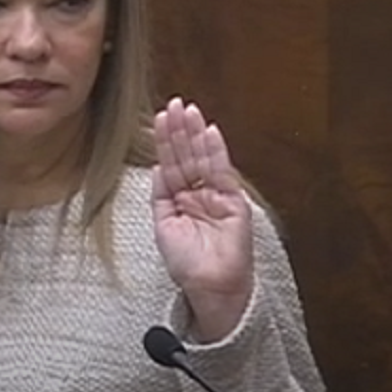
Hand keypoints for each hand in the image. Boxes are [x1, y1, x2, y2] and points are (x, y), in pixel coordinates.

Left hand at [151, 97, 253, 342]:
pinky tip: (210, 132)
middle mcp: (199, 193)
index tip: (161, 116)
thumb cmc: (187, 263)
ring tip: (188, 110)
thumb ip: (162, 195)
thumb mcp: (164, 224)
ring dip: (196, 134)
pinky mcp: (234, 201)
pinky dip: (216, 152)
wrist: (209, 288)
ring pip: (203, 159)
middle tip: (174, 103)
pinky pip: (223, 173)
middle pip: (188, 155)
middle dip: (181, 130)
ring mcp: (217, 195)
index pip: (172, 163)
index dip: (166, 141)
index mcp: (181, 198)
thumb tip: (157, 166)